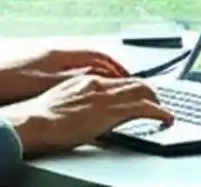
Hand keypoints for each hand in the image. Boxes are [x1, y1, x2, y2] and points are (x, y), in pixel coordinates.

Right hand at [0, 73, 173, 156]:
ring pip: (143, 90)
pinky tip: (166, 118)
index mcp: (85, 80)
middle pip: (133, 81)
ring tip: (163, 109)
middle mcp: (99, 83)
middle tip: (155, 99)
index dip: (130, 84)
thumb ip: (75, 102)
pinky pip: (145, 107)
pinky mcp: (114, 110)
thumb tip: (80, 111)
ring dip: (155, 99)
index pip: (116, 78)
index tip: (136, 90)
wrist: (34, 122)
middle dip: (147, 90)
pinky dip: (159, 112)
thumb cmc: (38, 117)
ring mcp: (107, 95)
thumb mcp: (60, 102)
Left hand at [2, 48, 129, 80]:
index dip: (116, 66)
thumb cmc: (8, 82)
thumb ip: (76, 78)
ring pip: (74, 65)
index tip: (128, 76)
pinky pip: (61, 71)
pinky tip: (71, 90)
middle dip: (106, 69)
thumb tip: (100, 75)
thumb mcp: (49, 83)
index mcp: (59, 53)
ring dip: (90, 74)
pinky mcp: (29, 69)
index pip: (97, 55)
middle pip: (87, 58)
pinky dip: (74, 78)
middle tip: (120, 80)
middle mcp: (51, 53)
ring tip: (100, 85)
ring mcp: (40, 60)